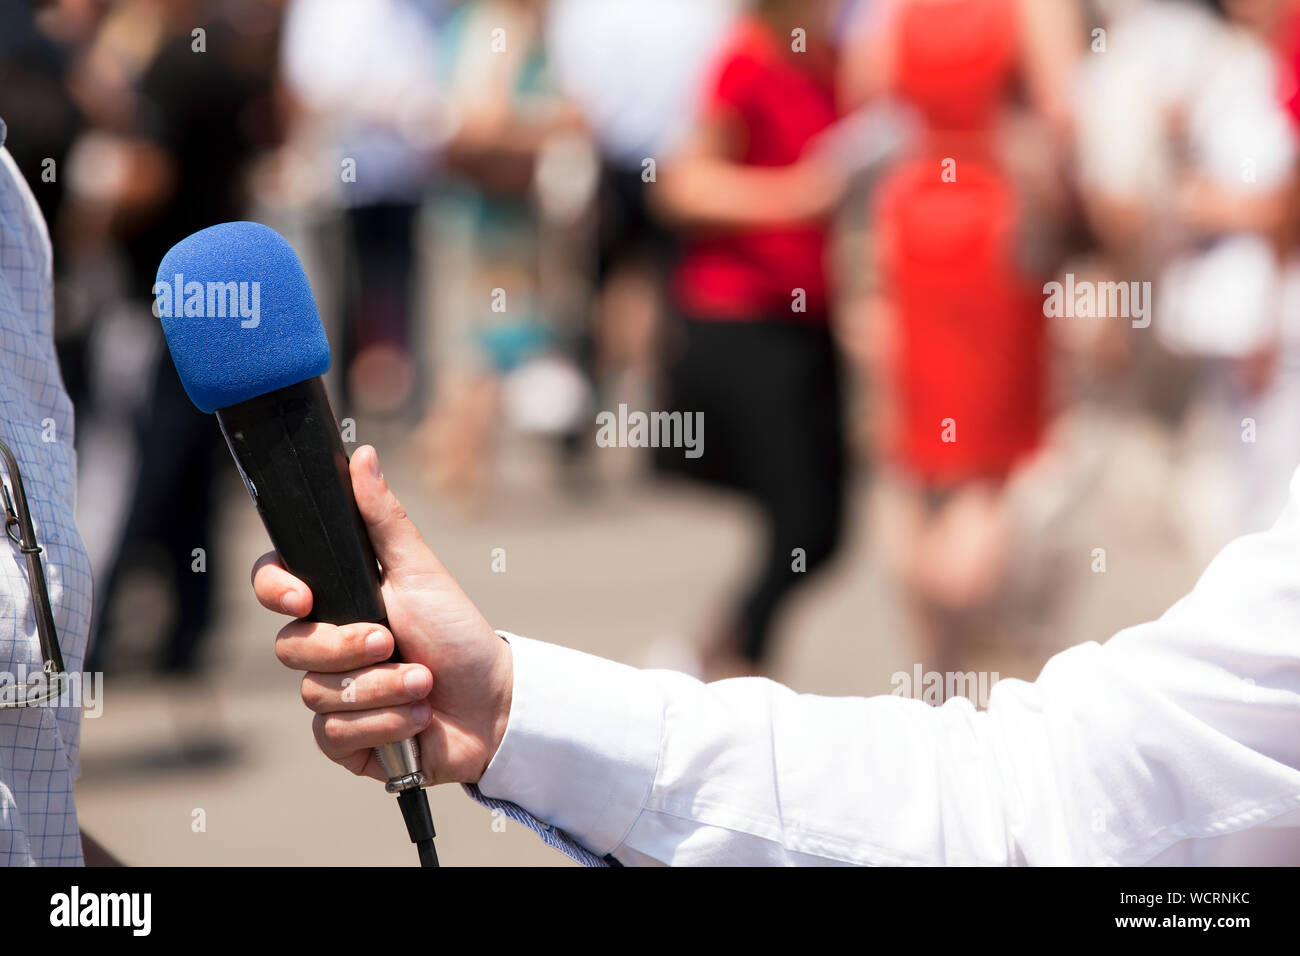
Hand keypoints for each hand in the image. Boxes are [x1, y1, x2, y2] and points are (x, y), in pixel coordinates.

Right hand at [251, 444, 511, 785]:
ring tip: (424, 684)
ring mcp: (333, 696)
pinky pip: (334, 735)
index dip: (275, 588)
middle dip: (346, 647)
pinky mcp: (345, 742)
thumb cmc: (457, 632)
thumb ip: (384, 520)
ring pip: (317, 693)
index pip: (276, 585)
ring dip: (381, 689)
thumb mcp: (422, 572)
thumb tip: (363, 455)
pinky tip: (417, 719)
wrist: (494, 704)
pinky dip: (384, 723)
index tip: (303, 597)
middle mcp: (326, 647)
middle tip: (392, 642)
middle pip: (291, 646)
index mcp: (337, 600)